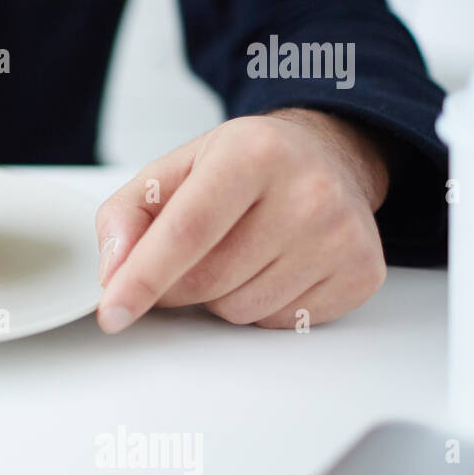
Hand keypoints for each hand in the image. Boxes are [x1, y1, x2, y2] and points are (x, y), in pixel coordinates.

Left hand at [94, 108, 390, 332]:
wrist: (327, 156)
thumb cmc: (241, 166)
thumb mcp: (173, 170)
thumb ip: (125, 216)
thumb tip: (113, 272)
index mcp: (252, 153)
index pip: (186, 231)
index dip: (142, 278)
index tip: (111, 313)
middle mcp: (308, 190)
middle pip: (207, 281)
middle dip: (176, 284)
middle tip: (187, 255)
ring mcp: (341, 235)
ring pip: (240, 310)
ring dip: (220, 295)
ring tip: (239, 250)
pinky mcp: (362, 273)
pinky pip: (278, 322)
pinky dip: (260, 305)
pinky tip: (273, 265)